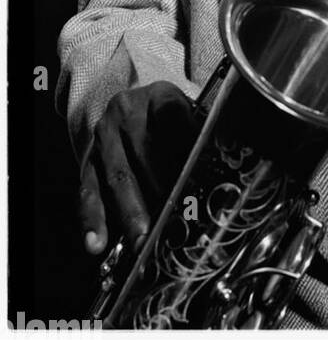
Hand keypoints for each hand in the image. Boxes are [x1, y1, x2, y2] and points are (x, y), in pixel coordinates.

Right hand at [78, 81, 195, 256]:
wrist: (126, 105)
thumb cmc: (168, 117)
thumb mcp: (189, 110)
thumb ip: (204, 131)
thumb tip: (228, 156)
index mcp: (159, 95)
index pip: (173, 113)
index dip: (187, 139)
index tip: (201, 167)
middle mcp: (126, 112)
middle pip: (144, 150)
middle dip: (161, 186)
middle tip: (176, 216)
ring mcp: (103, 138)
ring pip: (117, 176)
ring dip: (130, 211)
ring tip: (142, 240)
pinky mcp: (87, 162)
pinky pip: (88, 192)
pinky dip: (93, 220)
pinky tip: (97, 243)